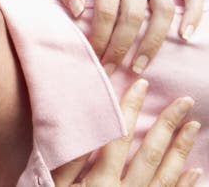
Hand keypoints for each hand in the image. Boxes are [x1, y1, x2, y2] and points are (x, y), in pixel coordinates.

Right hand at [52, 79, 202, 185]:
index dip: (130, 110)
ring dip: (182, 150)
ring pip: (167, 176)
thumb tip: (81, 130)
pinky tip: (196, 172)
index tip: (141, 86)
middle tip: (184, 101)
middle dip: (167, 125)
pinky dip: (186, 186)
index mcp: (100, 183)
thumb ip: (66, 164)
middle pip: (150, 153)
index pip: (118, 137)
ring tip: (194, 126)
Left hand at [54, 0, 203, 73]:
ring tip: (138, 67)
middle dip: (121, 47)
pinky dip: (194, 15)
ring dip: (152, 43)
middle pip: (133, 14)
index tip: (94, 59)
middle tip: (111, 70)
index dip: (100, 37)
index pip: (106, 9)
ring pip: (163, 10)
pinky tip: (184, 38)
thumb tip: (78, 11)